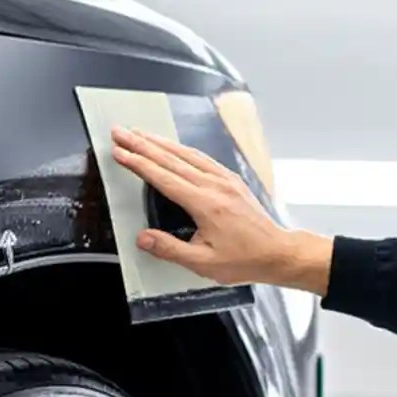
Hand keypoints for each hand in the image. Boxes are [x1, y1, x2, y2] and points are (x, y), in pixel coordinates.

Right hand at [110, 125, 331, 295]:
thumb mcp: (203, 263)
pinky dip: (181, 149)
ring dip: (160, 142)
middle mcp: (214, 185)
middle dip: (142, 144)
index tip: (119, 152)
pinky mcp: (230, 179)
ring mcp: (224, 179)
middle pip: (170, 159)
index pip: (163, 178)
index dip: (138, 163)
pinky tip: (172, 146)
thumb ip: (170, 249)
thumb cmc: (243, 260)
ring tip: (139, 134)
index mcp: (205, 204)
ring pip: (186, 154)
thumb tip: (142, 238)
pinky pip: (201, 158)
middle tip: (120, 132)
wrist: (277, 253)